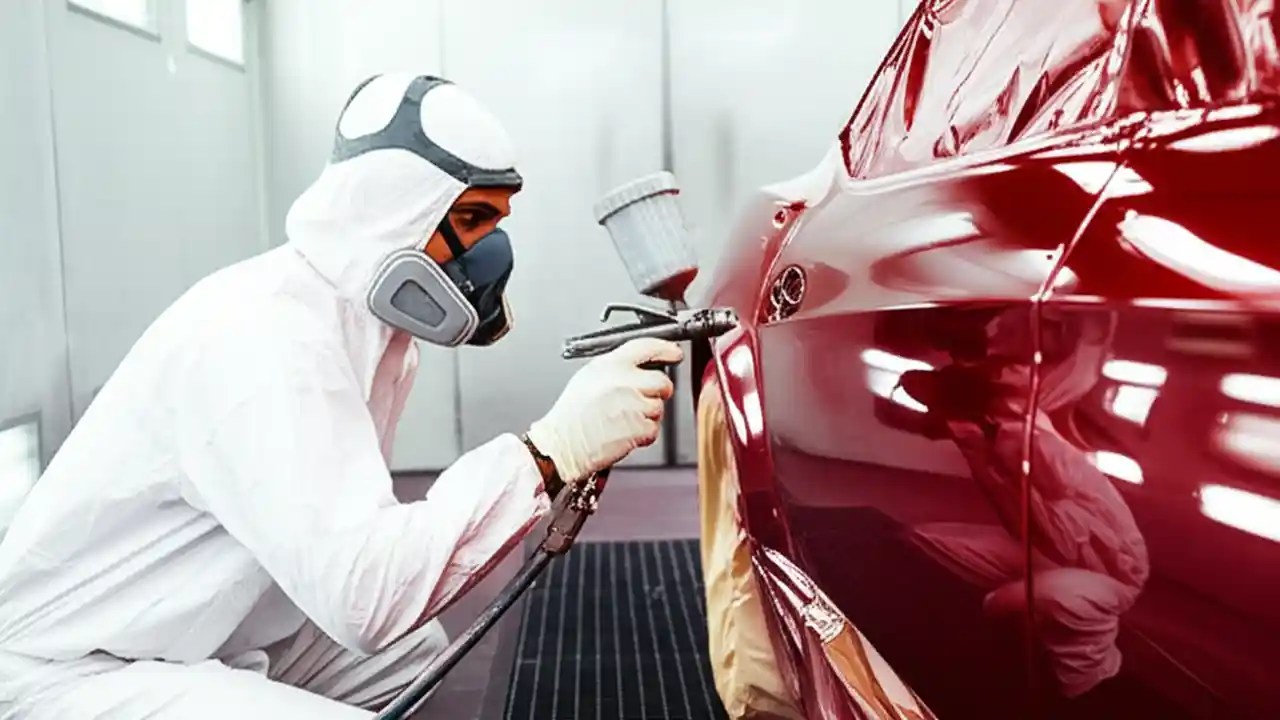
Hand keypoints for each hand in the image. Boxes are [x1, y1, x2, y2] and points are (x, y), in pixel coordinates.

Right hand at [526, 338, 683, 483]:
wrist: (561, 445)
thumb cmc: (572, 416)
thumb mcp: (589, 378)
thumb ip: (617, 369)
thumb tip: (642, 367)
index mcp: (608, 365)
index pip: (646, 347)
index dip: (665, 349)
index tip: (674, 353)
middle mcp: (622, 381)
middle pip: (662, 381)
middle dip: (658, 393)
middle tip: (642, 401)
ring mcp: (631, 405)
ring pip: (658, 408)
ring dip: (646, 417)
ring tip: (622, 421)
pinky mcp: (637, 428)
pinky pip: (653, 430)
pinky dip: (642, 435)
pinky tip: (622, 434)